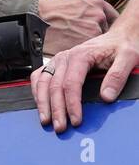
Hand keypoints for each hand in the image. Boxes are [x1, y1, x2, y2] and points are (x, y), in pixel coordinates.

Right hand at [32, 9, 138, 132]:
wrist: (118, 38)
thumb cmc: (122, 47)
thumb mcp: (128, 58)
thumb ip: (117, 76)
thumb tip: (106, 97)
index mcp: (80, 55)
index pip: (70, 84)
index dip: (72, 104)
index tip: (76, 120)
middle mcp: (64, 57)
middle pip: (54, 86)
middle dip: (55, 109)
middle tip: (60, 127)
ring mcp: (57, 61)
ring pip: (42, 83)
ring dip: (42, 103)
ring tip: (46, 120)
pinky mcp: (55, 65)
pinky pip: (39, 77)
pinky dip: (36, 91)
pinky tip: (40, 103)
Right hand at [37, 0, 117, 53]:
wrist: (32, 14)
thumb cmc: (46, 7)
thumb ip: (87, 8)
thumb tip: (90, 16)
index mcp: (96, 2)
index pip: (111, 16)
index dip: (104, 22)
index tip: (100, 26)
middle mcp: (98, 15)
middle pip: (104, 30)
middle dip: (93, 32)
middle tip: (79, 32)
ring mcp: (91, 30)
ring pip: (94, 41)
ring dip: (84, 41)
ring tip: (69, 37)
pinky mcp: (82, 44)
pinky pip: (84, 50)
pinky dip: (77, 49)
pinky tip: (65, 42)